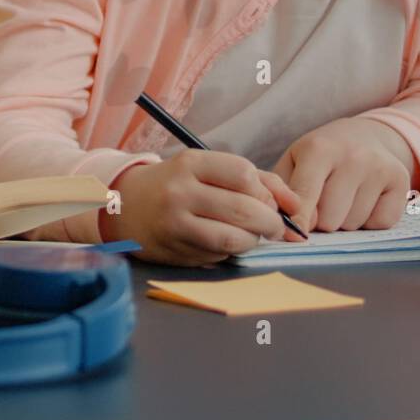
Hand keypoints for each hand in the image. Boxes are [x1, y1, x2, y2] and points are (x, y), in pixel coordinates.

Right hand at [98, 152, 303, 266]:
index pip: (242, 173)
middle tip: (275, 227)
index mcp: (190, 164)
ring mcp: (174, 224)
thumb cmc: (177, 183)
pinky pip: (216, 255)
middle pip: (242, 210)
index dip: (265, 191)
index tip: (271, 201)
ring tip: (253, 235)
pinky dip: (231, 251)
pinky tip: (228, 243)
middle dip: (269, 222)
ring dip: (252, 241)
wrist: (124, 205)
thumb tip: (296, 204)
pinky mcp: (174, 251)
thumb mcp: (208, 168)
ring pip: (231, 239)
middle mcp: (180, 193)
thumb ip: (256, 180)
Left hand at [270, 118, 410, 233]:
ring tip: (345, 197)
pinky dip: (370, 221)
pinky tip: (366, 200)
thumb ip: (283, 193)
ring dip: (345, 221)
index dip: (297, 222)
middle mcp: (353, 156)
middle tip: (323, 202)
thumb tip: (288, 227)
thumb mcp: (294, 161)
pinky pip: (380, 224)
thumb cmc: (321, 156)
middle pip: (330, 220)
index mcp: (319, 148)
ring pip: (353, 225)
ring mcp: (380, 168)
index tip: (293, 238)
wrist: (365, 135)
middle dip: (322, 221)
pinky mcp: (401, 181)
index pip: (305, 195)